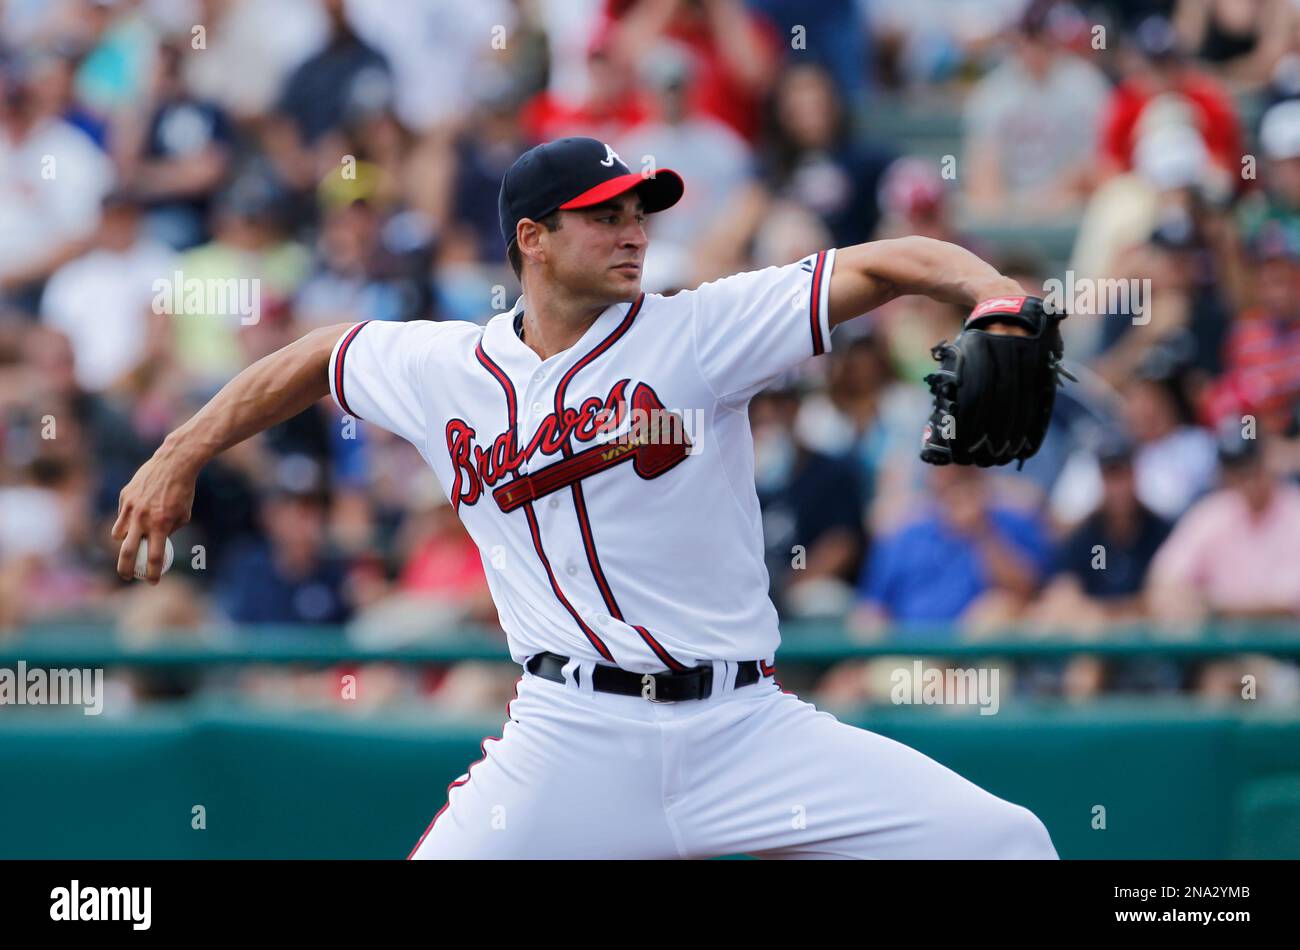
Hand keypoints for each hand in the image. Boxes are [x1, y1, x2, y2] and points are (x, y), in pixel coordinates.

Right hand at [112, 441, 198, 582]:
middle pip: (128, 552)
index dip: (154, 573)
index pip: (156, 557)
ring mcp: (130, 508)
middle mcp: (143, 519)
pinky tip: (137, 513)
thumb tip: (158, 544)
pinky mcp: (124, 497)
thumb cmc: (183, 491)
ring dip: (123, 541)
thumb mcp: (184, 515)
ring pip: (118, 534)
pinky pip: (121, 515)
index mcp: (161, 525)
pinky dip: (127, 520)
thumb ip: (170, 531)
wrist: (174, 463)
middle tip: (127, 577)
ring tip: (132, 540)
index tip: (153, 582)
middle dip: (125, 569)